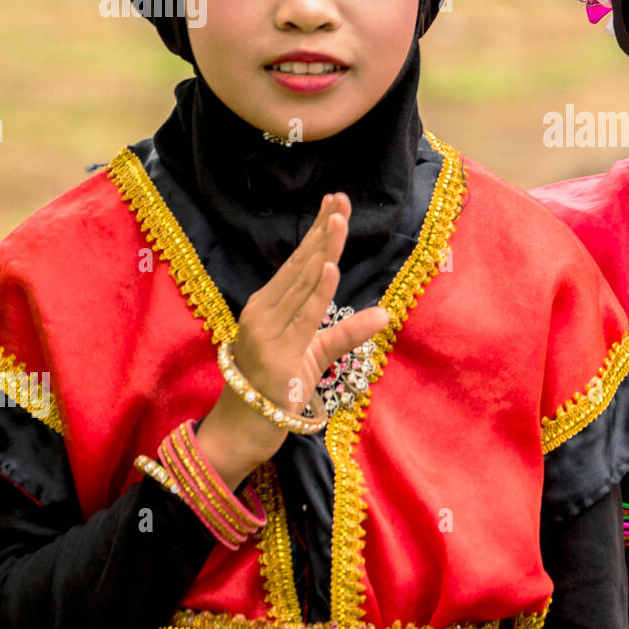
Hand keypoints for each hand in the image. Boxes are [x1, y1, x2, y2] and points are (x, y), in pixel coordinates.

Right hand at [195, 193, 389, 487]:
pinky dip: (317, 291)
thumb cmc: (276, 389)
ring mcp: (267, 331)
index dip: (318, 231)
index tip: (335, 201)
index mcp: (269, 305)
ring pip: (302, 283)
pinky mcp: (277, 354)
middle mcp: (263, 311)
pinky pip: (303, 317)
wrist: (242, 431)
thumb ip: (347, 333)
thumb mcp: (316, 355)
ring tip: (339, 219)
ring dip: (322, 250)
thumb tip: (385, 314)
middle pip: (300, 264)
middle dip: (323, 230)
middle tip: (340, 198)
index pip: (299, 261)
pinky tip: (329, 266)